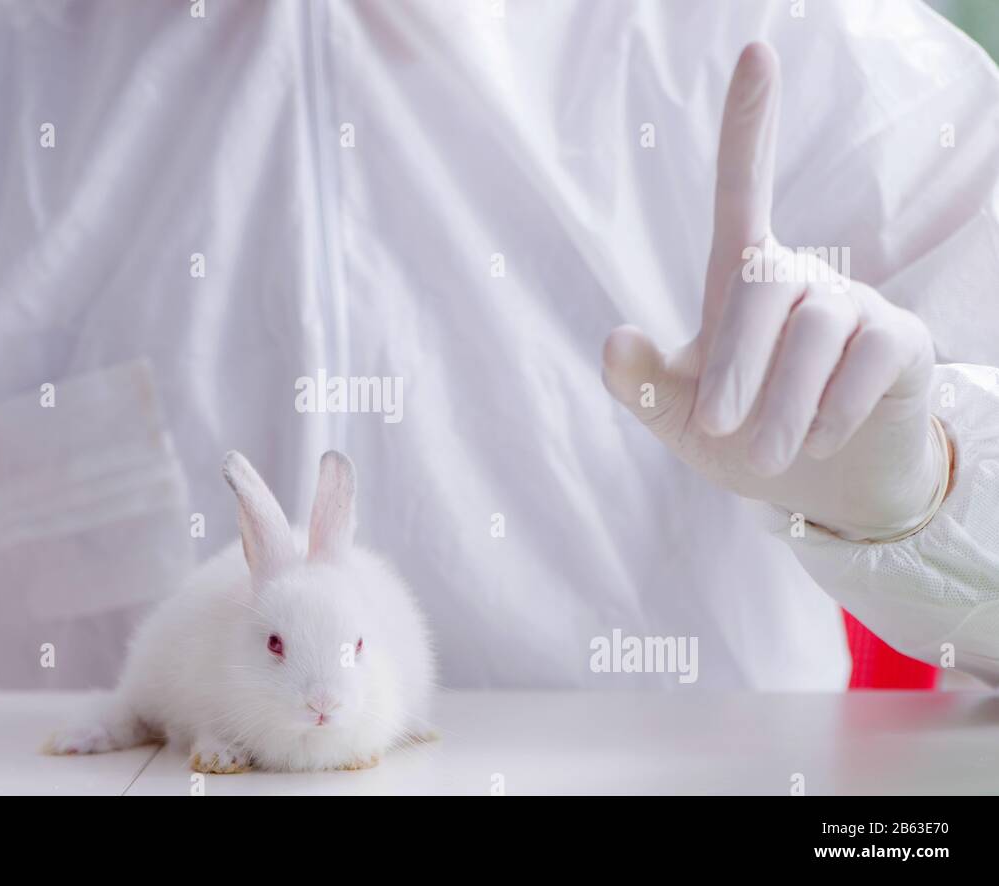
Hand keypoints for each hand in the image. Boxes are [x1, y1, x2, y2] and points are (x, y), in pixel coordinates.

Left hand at [602, 43, 945, 541]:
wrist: (816, 486)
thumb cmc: (741, 436)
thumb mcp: (678, 416)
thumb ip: (641, 383)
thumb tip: (615, 339)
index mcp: (742, 278)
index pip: (745, 188)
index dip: (749, 125)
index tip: (755, 51)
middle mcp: (800, 276)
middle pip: (764, 285)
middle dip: (737, 364)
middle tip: (720, 431)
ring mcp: (856, 304)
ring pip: (817, 328)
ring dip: (782, 403)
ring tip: (766, 455)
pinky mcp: (901, 342)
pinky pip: (870, 357)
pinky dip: (835, 408)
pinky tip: (819, 438)